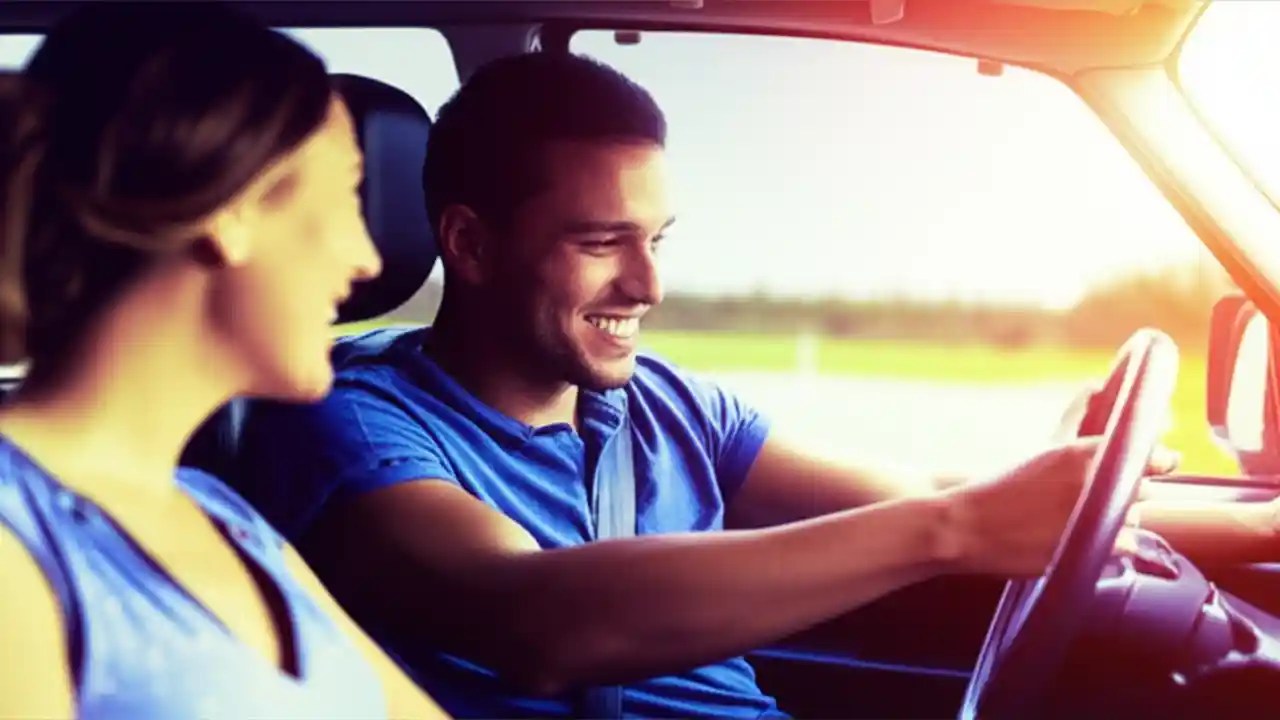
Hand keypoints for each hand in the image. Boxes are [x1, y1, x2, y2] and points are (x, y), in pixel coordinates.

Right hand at [943, 439, 1178, 576]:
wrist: (967, 525)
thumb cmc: (1002, 484)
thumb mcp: (1044, 445)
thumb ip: (1076, 416)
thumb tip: (1095, 386)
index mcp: (1084, 453)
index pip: (1148, 455)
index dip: (1161, 460)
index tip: (1165, 462)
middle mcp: (1095, 483)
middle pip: (1143, 490)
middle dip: (1130, 493)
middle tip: (1098, 499)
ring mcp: (1096, 518)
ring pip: (1134, 519)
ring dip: (1119, 520)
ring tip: (1082, 520)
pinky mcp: (1091, 549)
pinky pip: (1127, 546)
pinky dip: (1115, 545)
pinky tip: (1086, 537)